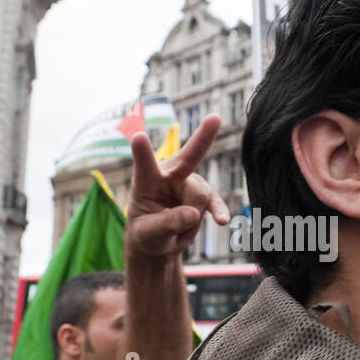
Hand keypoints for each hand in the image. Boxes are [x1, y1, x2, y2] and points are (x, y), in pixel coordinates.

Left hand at [127, 114, 231, 256]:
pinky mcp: (203, 196)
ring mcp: (189, 184)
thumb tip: (194, 213)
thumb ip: (166, 224)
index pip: (144, 165)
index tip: (138, 137)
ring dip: (191, 219)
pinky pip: (214, 202)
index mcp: (146, 181)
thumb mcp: (147, 234)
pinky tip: (221, 220)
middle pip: (188, 158)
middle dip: (202, 138)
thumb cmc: (146, 233)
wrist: (159, 241)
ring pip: (200, 197)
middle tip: (215, 118)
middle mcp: (169, 176)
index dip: (142, 152)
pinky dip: (217, 212)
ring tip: (177, 230)